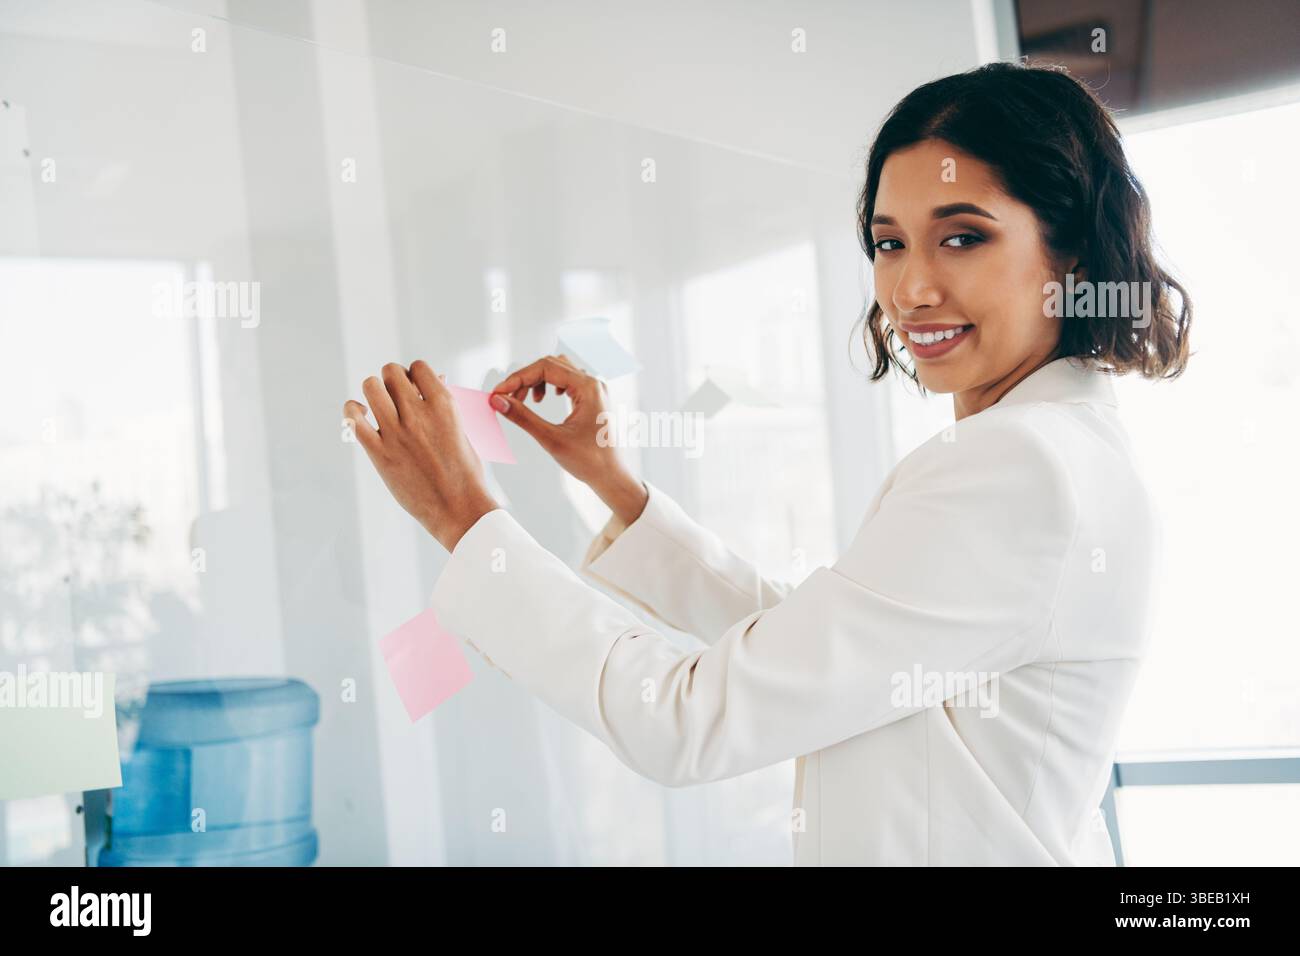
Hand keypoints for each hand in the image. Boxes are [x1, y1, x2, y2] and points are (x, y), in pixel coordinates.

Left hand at [343, 361, 500, 552]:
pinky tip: (360, 416)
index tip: (414, 387)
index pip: (418, 366)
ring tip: (378, 404)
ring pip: (370, 387)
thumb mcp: (461, 431)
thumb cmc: (464, 471)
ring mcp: (397, 433)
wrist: (458, 508)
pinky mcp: (379, 453)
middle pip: (391, 372)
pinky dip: (352, 412)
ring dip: (373, 391)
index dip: (414, 374)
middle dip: (392, 380)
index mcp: (444, 405)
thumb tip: (437, 379)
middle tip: (396, 397)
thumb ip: (445, 405)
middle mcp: (418, 414)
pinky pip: (353, 419)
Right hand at [489, 354, 647, 524]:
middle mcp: (593, 383)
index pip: (545, 367)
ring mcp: (594, 390)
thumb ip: (523, 417)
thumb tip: (498, 401)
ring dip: (538, 381)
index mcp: (588, 388)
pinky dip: (550, 385)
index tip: (499, 392)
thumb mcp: (551, 439)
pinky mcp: (592, 398)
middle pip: (551, 365)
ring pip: (559, 370)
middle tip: (508, 398)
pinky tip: (543, 400)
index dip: (518, 377)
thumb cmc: (590, 461)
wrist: (612, 477)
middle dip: (526, 379)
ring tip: (528, 402)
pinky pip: (567, 380)